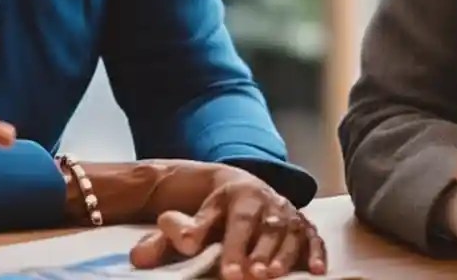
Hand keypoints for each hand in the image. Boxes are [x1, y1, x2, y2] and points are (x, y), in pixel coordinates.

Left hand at [125, 164, 325, 278]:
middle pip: (267, 228)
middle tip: (254, 276)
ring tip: (273, 276)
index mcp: (240, 195)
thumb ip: (171, 236)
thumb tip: (139, 257)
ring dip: (285, 256)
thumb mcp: (196, 216)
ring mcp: (289, 215)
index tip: (229, 272)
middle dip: (261, 253)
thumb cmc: (218, 210)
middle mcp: (268, 201)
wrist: (245, 186)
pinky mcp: (305, 228)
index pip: (237, 222)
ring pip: (290, 234)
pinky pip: (314, 239)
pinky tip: (317, 271)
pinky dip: (317, 254)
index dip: (234, 247)